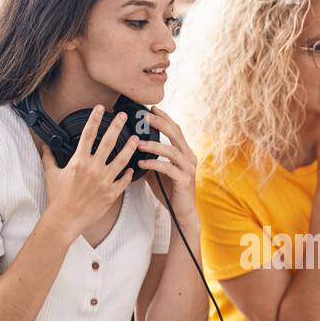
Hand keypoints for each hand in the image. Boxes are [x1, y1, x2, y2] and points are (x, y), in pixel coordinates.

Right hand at [34, 105, 138, 243]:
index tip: (100, 108)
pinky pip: (123, 181)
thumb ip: (49, 157)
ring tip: (137, 139)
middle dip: (117, 126)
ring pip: (122, 159)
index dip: (94, 119)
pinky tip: (131, 168)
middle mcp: (93, 168)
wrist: (64, 220)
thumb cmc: (57, 198)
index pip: (88, 134)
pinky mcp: (111, 194)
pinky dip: (128, 174)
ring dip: (130, 148)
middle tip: (124, 116)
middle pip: (108, 142)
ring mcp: (104, 181)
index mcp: (79, 161)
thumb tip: (44, 145)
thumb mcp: (51, 174)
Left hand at [138, 106, 198, 222]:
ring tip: (138, 142)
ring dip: (154, 145)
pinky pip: (168, 169)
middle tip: (145, 116)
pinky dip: (153, 164)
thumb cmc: (168, 190)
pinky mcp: (184, 180)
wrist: (181, 212)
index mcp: (184, 152)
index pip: (176, 129)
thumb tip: (130, 147)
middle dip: (160, 123)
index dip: (165, 118)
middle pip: (176, 134)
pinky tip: (141, 163)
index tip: (152, 108)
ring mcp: (188, 168)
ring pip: (172, 151)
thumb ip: (149, 158)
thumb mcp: (156, 170)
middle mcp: (189, 157)